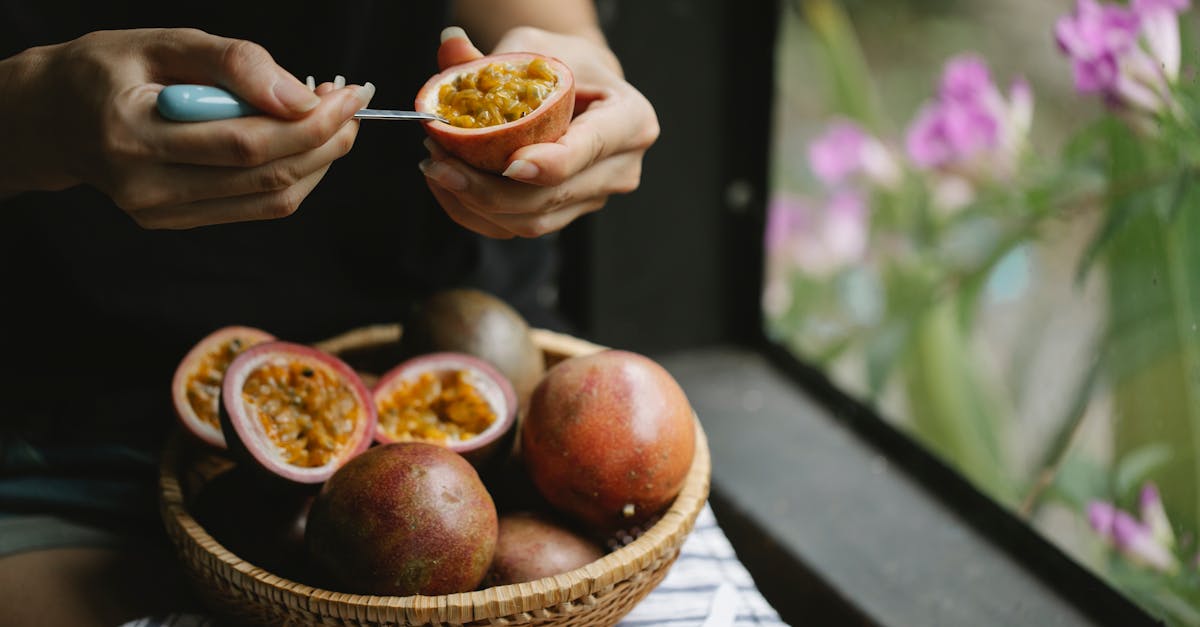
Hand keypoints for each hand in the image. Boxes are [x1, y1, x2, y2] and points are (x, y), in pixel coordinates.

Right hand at [1, 28, 373, 227]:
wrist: (54, 117)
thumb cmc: (107, 71)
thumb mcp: (162, 43)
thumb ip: (233, 63)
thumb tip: (301, 97)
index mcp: (134, 134)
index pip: (246, 143)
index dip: (310, 122)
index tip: (348, 94)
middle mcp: (146, 186)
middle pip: (266, 176)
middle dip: (325, 140)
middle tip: (351, 105)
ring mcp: (161, 213)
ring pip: (270, 199)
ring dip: (318, 161)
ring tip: (333, 121)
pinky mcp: (177, 223)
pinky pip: (256, 207)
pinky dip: (293, 177)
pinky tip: (302, 143)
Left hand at [419, 27, 659, 238]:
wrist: (581, 89)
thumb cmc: (565, 64)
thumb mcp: (534, 47)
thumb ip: (492, 57)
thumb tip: (449, 47)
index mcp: (631, 121)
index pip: (590, 149)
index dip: (551, 163)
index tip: (509, 165)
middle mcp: (621, 169)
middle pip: (553, 196)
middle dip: (490, 188)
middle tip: (439, 160)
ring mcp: (595, 198)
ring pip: (533, 221)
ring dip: (476, 203)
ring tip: (436, 167)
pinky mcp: (567, 215)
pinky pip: (517, 229)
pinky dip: (476, 214)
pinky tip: (447, 187)